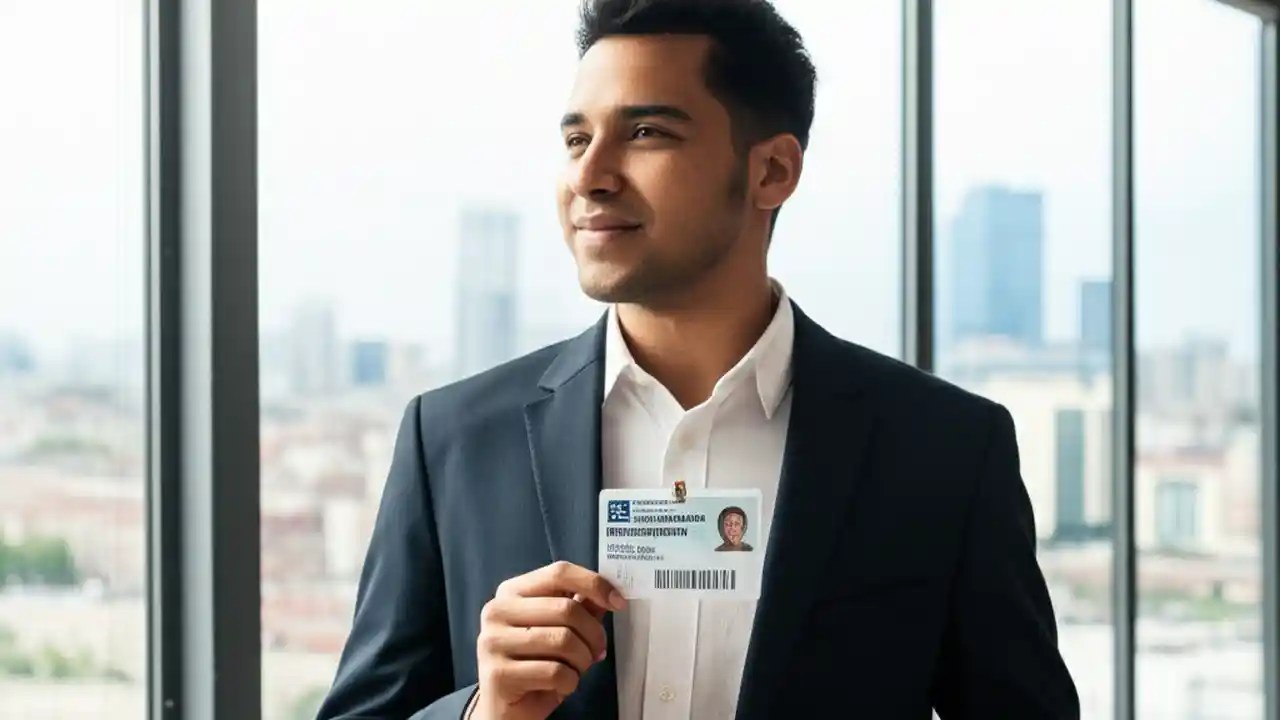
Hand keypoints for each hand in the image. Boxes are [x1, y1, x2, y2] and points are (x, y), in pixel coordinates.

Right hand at [472, 561, 625, 719]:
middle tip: (597, 651)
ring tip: (576, 669)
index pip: (559, 572)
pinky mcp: (498, 674)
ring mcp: (493, 642)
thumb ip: (580, 607)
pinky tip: (561, 685)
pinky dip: (570, 682)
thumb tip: (608, 592)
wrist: (505, 709)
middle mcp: (497, 611)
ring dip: (582, 660)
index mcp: (511, 592)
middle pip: (566, 609)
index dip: (594, 584)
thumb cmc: (534, 665)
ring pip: (563, 641)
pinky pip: (555, 672)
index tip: (618, 602)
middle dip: (593, 634)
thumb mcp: (559, 631)